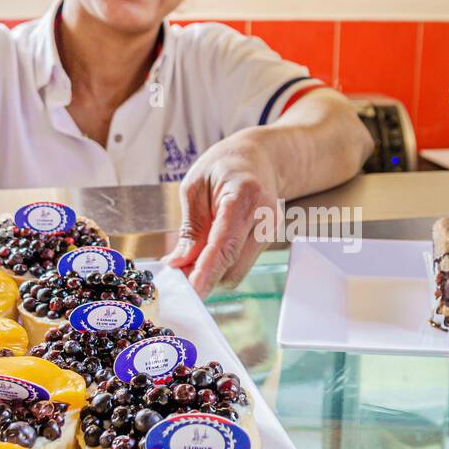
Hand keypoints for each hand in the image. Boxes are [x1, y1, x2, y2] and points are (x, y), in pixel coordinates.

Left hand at [163, 132, 278, 296]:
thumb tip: (179, 264)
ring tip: (194, 255)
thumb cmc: (225, 165)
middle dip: (204, 275)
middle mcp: (265, 218)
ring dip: (213, 271)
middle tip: (177, 273)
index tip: (190, 291)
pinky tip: (211, 250)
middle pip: (233, 266)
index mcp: (245, 197)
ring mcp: (272, 232)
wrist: (261, 157)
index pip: (226, 245)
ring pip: (238, 271)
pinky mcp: (270, 241)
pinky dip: (222, 265)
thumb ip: (190, 228)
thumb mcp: (195, 186)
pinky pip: (241, 264)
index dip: (207, 272)